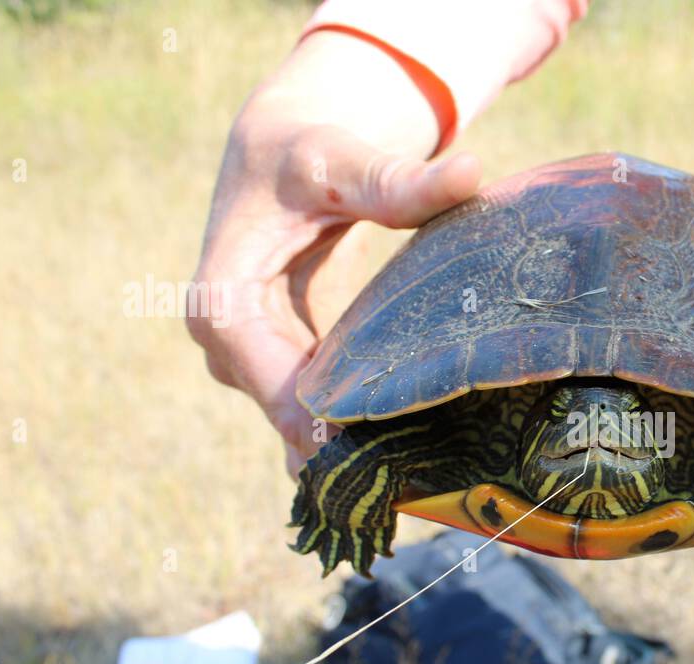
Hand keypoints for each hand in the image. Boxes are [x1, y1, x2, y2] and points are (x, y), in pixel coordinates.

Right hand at [187, 31, 480, 475]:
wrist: (289, 147)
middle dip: (336, 445)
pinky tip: (404, 463)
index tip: (352, 446)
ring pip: (298, 420)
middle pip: (282, 408)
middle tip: (400, 486)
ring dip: (347, 449)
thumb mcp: (346, 161)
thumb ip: (400, 180)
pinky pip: (314, 409)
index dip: (300, 410)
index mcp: (223, 293)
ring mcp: (254, 357)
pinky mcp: (284, 363)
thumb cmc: (310, 150)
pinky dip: (352, 430)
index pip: (257, 368)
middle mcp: (228, 338)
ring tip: (408, 487)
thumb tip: (470, 173)